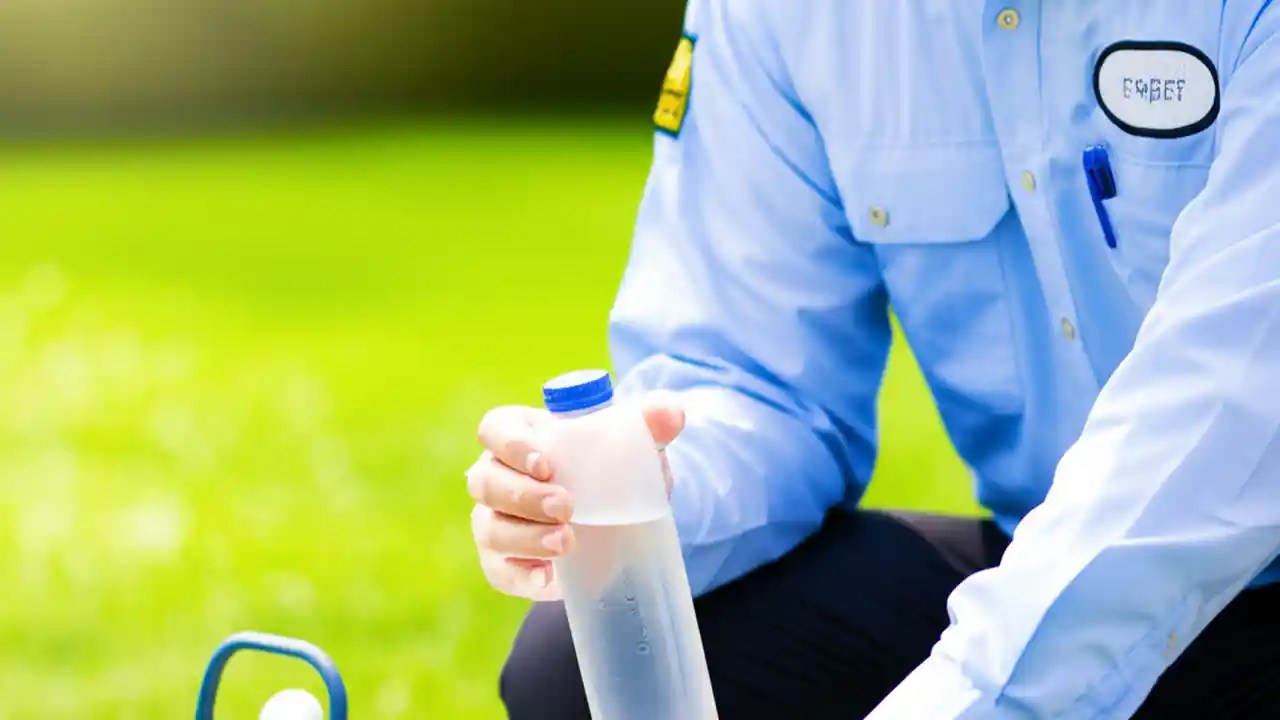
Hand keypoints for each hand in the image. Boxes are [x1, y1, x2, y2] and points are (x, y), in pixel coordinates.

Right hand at [467, 397, 684, 600]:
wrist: (618, 514)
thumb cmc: (611, 464)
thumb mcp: (631, 442)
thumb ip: (650, 422)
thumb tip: (673, 414)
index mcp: (518, 435)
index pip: (495, 429)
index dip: (512, 445)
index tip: (547, 464)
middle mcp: (497, 475)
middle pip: (486, 482)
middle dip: (523, 496)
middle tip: (566, 507)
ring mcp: (495, 520)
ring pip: (490, 528)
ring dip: (525, 537)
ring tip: (567, 542)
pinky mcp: (504, 561)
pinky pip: (500, 572)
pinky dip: (521, 576)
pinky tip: (548, 579)